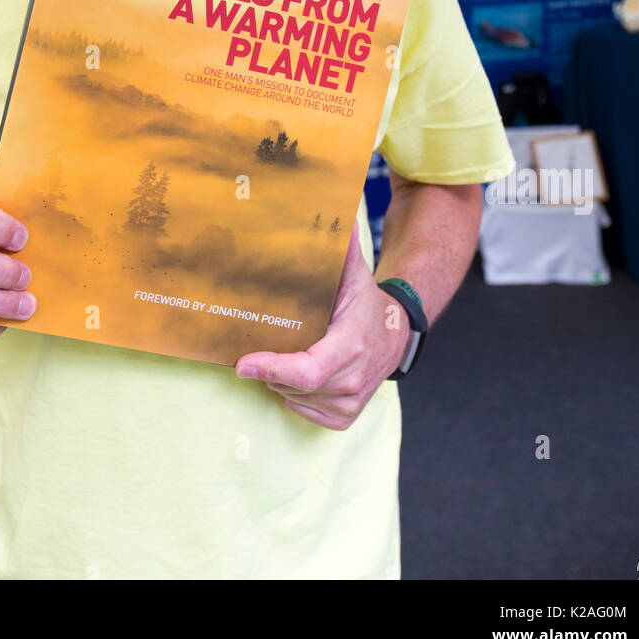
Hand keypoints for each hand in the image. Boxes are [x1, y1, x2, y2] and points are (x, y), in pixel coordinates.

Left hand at [234, 220, 410, 429]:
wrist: (395, 339)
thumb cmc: (366, 305)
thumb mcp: (356, 276)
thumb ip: (343, 251)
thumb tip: (341, 220)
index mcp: (349, 347)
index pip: (306, 371)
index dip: (273, 368)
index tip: (243, 362)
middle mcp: (351, 380)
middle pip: (291, 385)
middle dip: (270, 368)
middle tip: (262, 345)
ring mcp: (348, 403)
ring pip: (292, 398)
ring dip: (280, 380)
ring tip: (287, 353)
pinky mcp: (343, 418)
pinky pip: (302, 411)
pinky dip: (293, 394)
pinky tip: (298, 374)